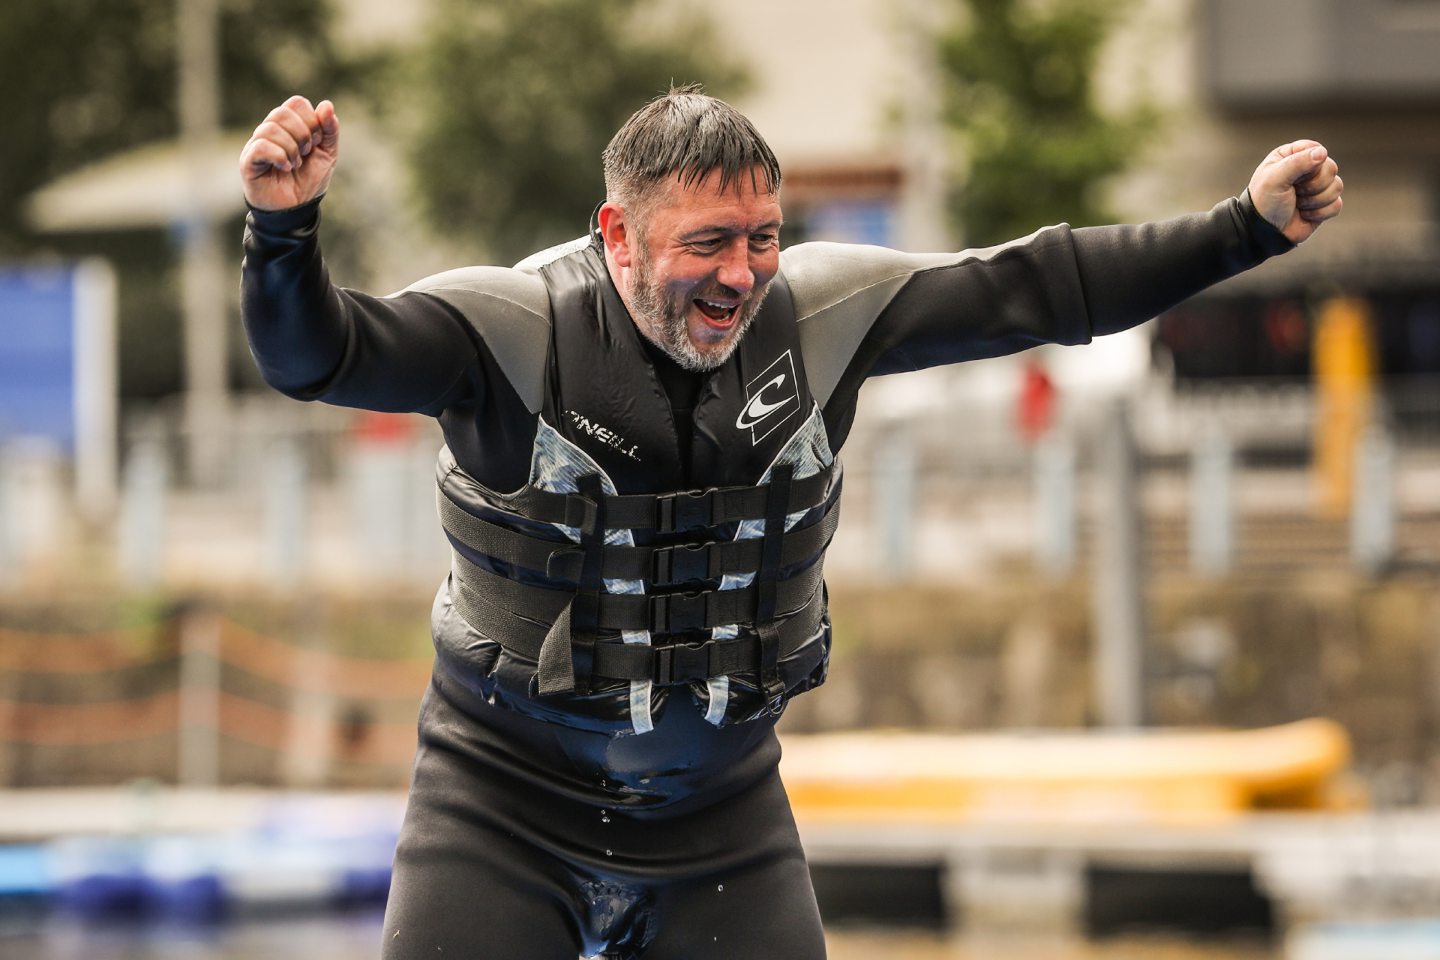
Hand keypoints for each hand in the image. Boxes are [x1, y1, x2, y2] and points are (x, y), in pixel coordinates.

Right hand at [239, 96, 339, 210]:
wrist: (296, 210)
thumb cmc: (308, 181)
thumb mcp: (327, 155)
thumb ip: (330, 131)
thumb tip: (326, 105)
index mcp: (288, 126)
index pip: (296, 103)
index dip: (311, 119)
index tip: (316, 141)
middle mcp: (270, 131)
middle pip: (282, 112)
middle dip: (303, 134)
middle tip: (306, 153)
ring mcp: (257, 144)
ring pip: (271, 129)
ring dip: (291, 149)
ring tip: (295, 165)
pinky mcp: (248, 161)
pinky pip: (261, 146)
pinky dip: (279, 156)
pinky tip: (285, 168)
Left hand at [1247, 139, 1342, 244]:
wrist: (1265, 233)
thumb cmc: (1265, 202)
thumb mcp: (1275, 179)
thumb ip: (1297, 162)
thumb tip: (1322, 152)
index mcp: (1291, 156)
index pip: (1316, 149)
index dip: (1310, 164)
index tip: (1294, 176)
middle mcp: (1306, 169)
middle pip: (1331, 168)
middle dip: (1313, 185)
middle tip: (1295, 192)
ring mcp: (1317, 187)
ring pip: (1337, 186)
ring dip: (1315, 200)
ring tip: (1297, 204)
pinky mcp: (1324, 204)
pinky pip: (1336, 205)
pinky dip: (1320, 213)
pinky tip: (1304, 214)